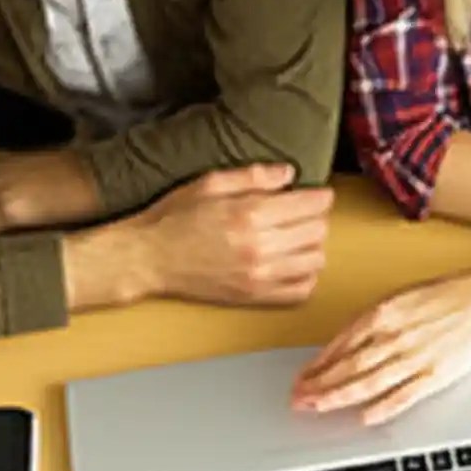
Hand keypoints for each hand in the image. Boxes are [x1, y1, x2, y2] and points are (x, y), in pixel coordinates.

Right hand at [137, 164, 332, 304]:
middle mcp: (260, 247)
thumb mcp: (209, 183)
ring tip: (298, 238)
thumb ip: (253, 176)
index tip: (317, 194)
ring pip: (315, 261)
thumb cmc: (175, 217)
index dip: (321, 197)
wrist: (149, 259)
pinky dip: (306, 277)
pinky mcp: (254, 297)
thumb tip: (290, 173)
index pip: (311, 205)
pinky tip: (292, 264)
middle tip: (303, 214)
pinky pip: (301, 291)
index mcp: (251, 214)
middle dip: (317, 219)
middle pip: (318, 232)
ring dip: (313, 247)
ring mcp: (259, 276)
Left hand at [292, 269, 470, 424]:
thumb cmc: (450, 296)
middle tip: (298, 399)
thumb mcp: (403, 297)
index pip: (339, 344)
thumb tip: (346, 342)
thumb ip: (374, 320)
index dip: (316, 364)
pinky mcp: (435, 374)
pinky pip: (403, 396)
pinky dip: (382, 408)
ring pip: (367, 383)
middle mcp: (394, 335)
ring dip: (338, 397)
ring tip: (317, 408)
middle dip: (317, 386)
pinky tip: (364, 417)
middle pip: (346, 367)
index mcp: (384, 313)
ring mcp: (414, 357)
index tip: (301, 378)